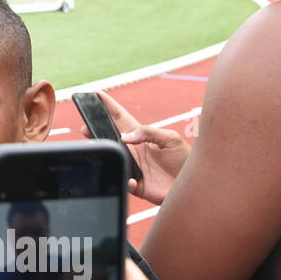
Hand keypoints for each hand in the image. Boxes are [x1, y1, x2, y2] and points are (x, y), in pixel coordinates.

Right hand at [78, 90, 189, 204]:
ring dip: (104, 153)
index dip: (108, 106)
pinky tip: (132, 179)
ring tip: (98, 145)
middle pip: (109, 136)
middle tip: (85, 125)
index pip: (120, 118)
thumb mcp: (170, 139)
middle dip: (95, 128)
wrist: (195, 184)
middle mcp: (133, 150)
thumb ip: (149, 132)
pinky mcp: (135, 184)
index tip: (96, 94)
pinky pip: (123, 181)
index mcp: (141, 136)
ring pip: (112, 158)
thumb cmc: (184, 159)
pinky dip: (125, 180)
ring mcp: (132, 166)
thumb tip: (124, 137)